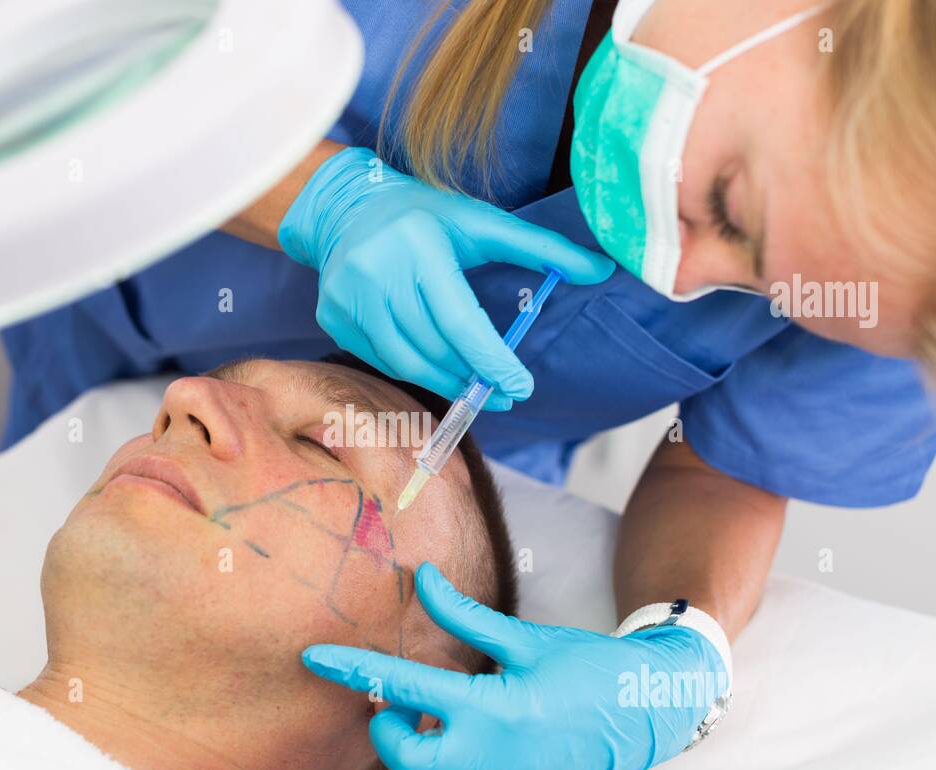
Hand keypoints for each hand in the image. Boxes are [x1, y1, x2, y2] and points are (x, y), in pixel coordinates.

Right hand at [278, 147, 614, 406]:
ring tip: (475, 389)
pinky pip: (382, 359)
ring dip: (446, 382)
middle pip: (435, 347)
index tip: (521, 387)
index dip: (492, 361)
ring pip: (407, 361)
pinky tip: (436, 368)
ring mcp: (349, 297)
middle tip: (505, 395)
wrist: (347, 207)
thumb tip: (603, 269)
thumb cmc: (425, 216)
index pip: (461, 320)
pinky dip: (414, 370)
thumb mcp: (483, 222)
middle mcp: (378, 271)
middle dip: (474, 377)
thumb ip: (543, 247)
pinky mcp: (332, 317)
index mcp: (419, 244)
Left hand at [301, 564, 729, 769]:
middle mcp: (497, 759)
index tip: (315, 659)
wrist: (645, 713)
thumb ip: (463, 615)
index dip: (353, 669)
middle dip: (389, 734)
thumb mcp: (524, 638)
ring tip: (428, 737)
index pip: (404, 688)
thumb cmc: (584, 668)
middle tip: (400, 708)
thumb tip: (421, 576)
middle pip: (407, 763)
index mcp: (495, 707)